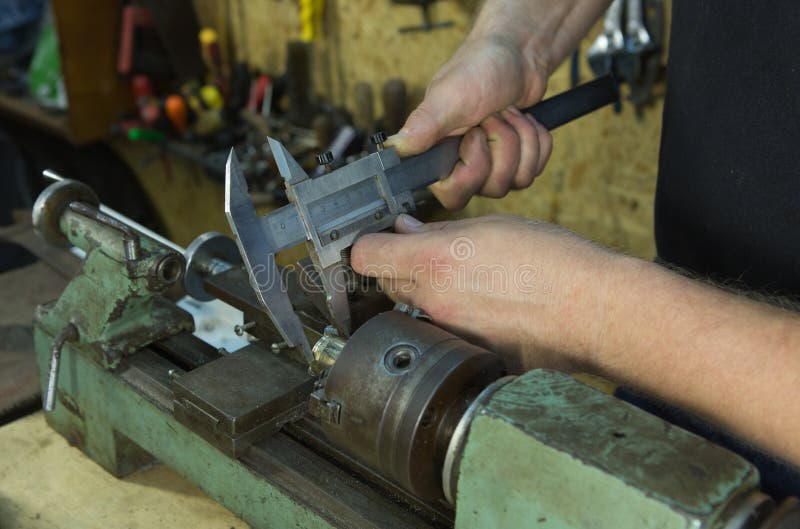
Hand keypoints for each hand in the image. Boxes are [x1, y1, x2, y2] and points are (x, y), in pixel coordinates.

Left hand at [352, 214, 615, 371]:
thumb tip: (408, 232)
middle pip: (388, 282)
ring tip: (469, 281)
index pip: (365, 256)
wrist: (593, 309)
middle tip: (429, 254)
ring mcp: (449, 334)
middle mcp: (433, 301)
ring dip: (428, 294)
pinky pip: (445, 333)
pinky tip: (486, 307)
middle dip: (400, 267)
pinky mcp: (467, 355)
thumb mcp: (492, 228)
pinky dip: (454, 320)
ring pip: (417, 308)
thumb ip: (440, 233)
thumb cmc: (552, 262)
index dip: (366, 245)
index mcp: (434, 261)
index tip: (375, 240)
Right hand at [390, 35, 553, 209]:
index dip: (473, 168)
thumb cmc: (478, 69)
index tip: (475, 133)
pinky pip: (535, 169)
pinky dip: (536, 140)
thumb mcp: (450, 95)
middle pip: (493, 187)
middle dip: (502, 145)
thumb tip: (395, 149)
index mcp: (437, 157)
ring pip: (519, 180)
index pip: (454, 195)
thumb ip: (424, 125)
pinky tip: (525, 119)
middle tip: (493, 116)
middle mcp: (462, 167)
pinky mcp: (516, 162)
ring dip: (521, 139)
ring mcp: (491, 167)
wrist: (517, 55)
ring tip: (508, 113)